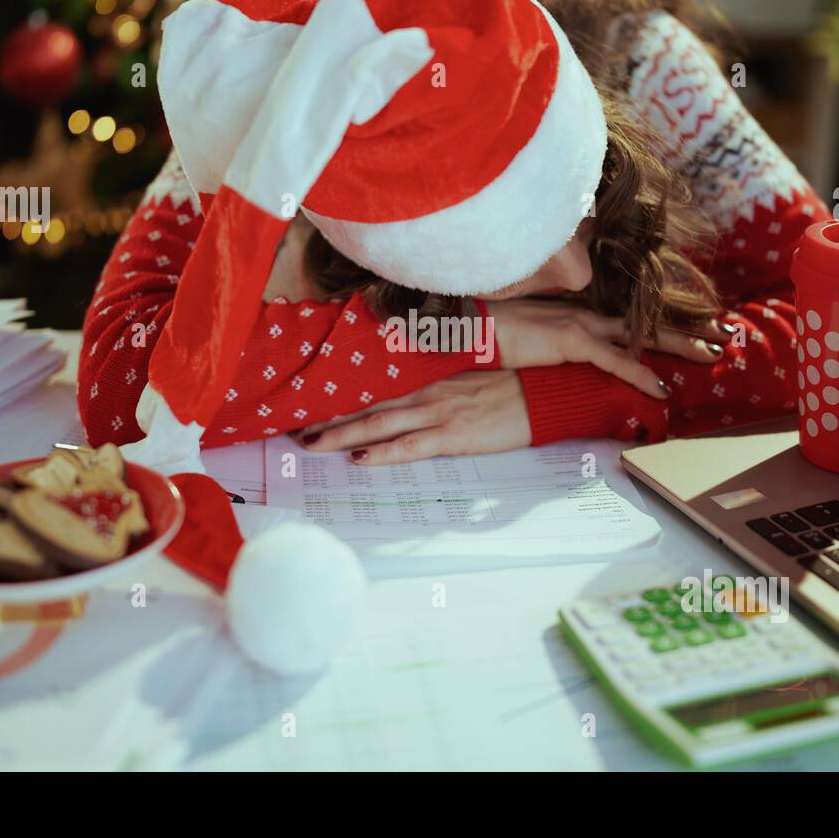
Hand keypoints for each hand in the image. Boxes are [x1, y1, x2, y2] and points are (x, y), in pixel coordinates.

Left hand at [299, 371, 530, 463]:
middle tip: (296, 428)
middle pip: (368, 404)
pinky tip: (360, 460)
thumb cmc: (510, 387)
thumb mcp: (467, 376)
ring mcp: (438, 413)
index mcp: (429, 377)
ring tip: (312, 444)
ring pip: (379, 424)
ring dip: (343, 435)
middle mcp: (427, 392)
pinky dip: (383, 453)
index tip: (314, 401)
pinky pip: (410, 446)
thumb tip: (410, 394)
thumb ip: (437, 382)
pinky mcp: (453, 435)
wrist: (542, 394)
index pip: (377, 386)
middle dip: (330, 417)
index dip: (344, 395)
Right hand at [484, 299, 732, 398]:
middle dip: (689, 329)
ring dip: (681, 345)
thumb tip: (565, 355)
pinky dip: (640, 376)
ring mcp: (580, 324)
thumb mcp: (530, 336)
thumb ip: (553, 342)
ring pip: (643, 335)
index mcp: (578, 312)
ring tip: (713, 353)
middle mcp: (586, 313)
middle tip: (723, 335)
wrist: (470, 323)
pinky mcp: (570, 340)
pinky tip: (662, 390)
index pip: (630, 318)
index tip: (694, 327)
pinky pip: (615, 362)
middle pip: (647, 321)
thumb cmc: (494, 331)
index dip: (663, 323)